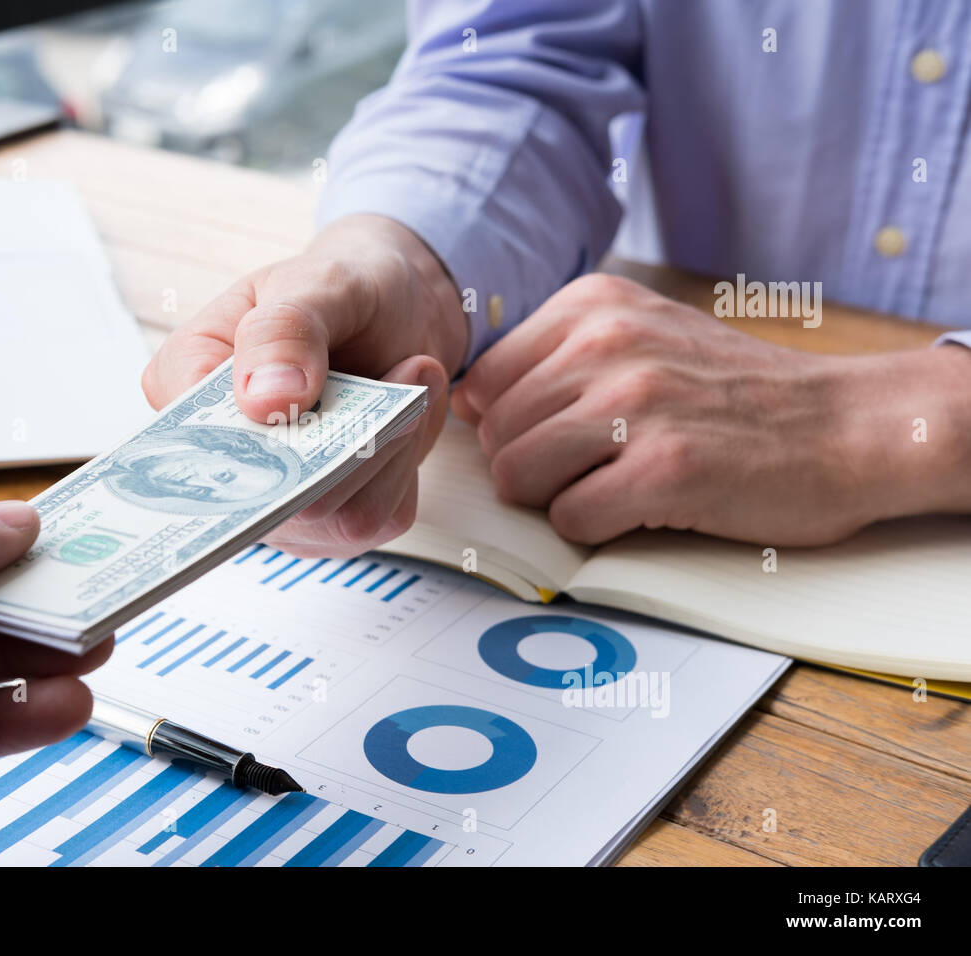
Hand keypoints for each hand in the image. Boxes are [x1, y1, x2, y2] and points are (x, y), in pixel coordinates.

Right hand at [142, 214, 466, 556]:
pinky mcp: (337, 518)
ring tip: (411, 376)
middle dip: (354, 438)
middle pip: (278, 499)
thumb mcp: (314, 283)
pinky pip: (381, 516)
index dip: (252, 435)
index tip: (316, 390)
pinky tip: (410, 414)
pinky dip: (409, 461)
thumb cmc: (338, 292)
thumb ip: (284, 330)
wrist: (397, 312)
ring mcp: (280, 499)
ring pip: (340, 518)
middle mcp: (225, 457)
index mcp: (187, 385)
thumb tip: (264, 401)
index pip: (191, 441)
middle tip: (404, 368)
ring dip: (394, 447)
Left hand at [452, 274, 970, 544]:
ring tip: (620, 482)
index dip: (509, 424)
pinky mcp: (663, 470)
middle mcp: (608, 343)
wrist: (847, 425)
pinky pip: (569, 519)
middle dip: (533, 466)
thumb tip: (461, 399)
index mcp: (595, 305)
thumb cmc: (736, 391)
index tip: (558, 436)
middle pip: (495, 435)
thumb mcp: (643, 336)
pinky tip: (645, 505)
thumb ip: (554, 357)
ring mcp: (635, 405)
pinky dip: (598, 527)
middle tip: (599, 466)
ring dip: (560, 497)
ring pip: (517, 477)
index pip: (481, 381)